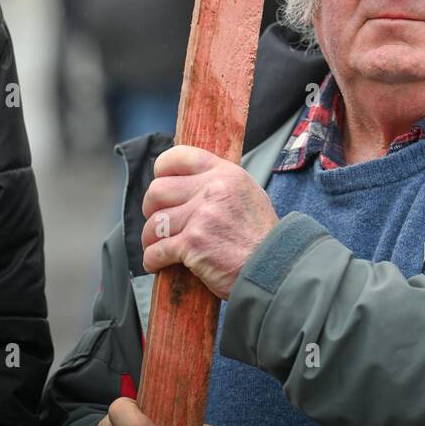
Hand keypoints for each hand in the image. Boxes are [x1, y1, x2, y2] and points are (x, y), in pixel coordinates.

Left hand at [141, 144, 279, 298]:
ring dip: (151, 238)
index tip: (161, 185)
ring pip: (154, 223)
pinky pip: (157, 250)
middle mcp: (212, 190)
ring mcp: (201, 216)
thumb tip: (188, 182)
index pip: (178, 157)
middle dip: (151, 208)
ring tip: (158, 245)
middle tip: (158, 221)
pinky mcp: (193, 244)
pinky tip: (157, 264)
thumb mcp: (247, 194)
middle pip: (158, 190)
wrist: (273, 268)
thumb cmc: (261, 236)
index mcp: (225, 173)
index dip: (162, 171)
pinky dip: (152, 260)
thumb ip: (219, 184)